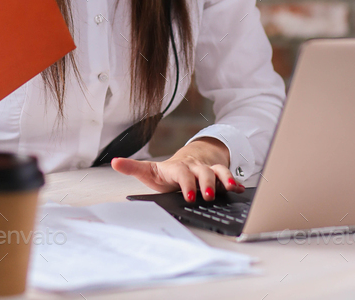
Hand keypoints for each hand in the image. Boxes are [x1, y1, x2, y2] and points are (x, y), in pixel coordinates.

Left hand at [111, 138, 245, 201]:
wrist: (189, 159)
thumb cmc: (168, 171)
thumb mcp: (150, 170)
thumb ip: (133, 168)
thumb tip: (114, 162)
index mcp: (176, 168)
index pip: (181, 173)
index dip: (186, 183)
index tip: (189, 196)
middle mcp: (194, 166)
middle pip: (202, 171)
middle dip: (205, 183)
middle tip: (207, 196)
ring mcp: (207, 168)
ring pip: (218, 171)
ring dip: (224, 179)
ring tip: (229, 189)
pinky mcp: (218, 172)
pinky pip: (228, 174)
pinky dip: (235, 181)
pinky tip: (240, 188)